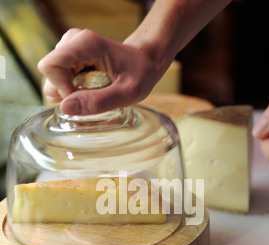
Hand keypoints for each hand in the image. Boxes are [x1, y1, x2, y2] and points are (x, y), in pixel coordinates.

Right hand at [38, 29, 168, 114]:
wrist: (146, 60)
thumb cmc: (141, 73)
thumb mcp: (127, 93)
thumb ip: (98, 101)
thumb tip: (65, 108)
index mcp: (84, 44)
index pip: (50, 66)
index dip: (61, 88)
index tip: (83, 97)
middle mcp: (73, 41)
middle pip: (50, 74)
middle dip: (67, 93)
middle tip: (93, 96)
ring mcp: (70, 48)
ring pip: (53, 78)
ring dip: (71, 92)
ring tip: (95, 91)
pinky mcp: (71, 56)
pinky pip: (60, 79)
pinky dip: (73, 88)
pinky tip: (92, 87)